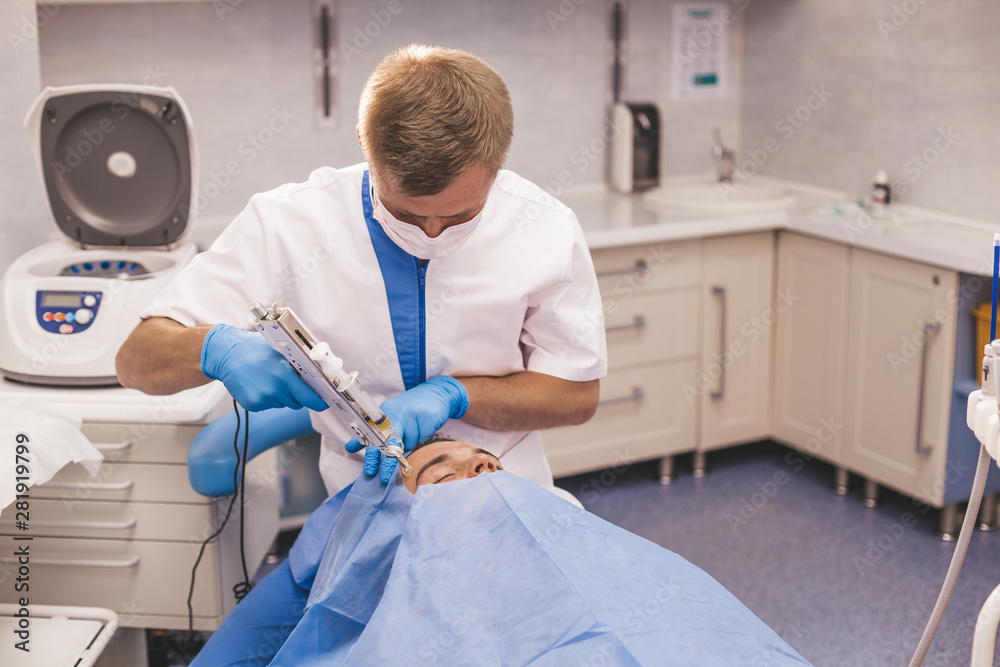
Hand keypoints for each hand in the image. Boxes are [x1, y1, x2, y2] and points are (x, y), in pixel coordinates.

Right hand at [201, 323, 327, 412]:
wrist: (227, 355)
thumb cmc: (255, 349)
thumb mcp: (281, 351)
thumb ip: (299, 364)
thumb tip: (320, 373)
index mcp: (284, 376)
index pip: (309, 397)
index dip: (318, 402)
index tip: (322, 403)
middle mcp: (274, 390)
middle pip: (296, 403)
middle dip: (296, 395)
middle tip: (286, 380)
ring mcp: (262, 400)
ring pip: (282, 404)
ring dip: (280, 396)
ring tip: (268, 379)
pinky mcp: (252, 405)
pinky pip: (268, 406)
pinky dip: (267, 398)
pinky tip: (259, 384)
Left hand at [346, 376, 468, 482]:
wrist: (437, 392)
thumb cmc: (410, 409)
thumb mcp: (389, 419)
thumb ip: (371, 434)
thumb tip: (349, 448)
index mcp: (384, 415)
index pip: (375, 436)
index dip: (372, 454)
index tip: (369, 471)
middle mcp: (397, 414)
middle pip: (391, 443)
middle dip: (387, 462)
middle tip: (384, 477)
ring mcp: (413, 415)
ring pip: (410, 445)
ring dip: (413, 446)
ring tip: (417, 432)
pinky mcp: (428, 418)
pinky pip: (424, 440)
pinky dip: (424, 440)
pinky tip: (426, 430)